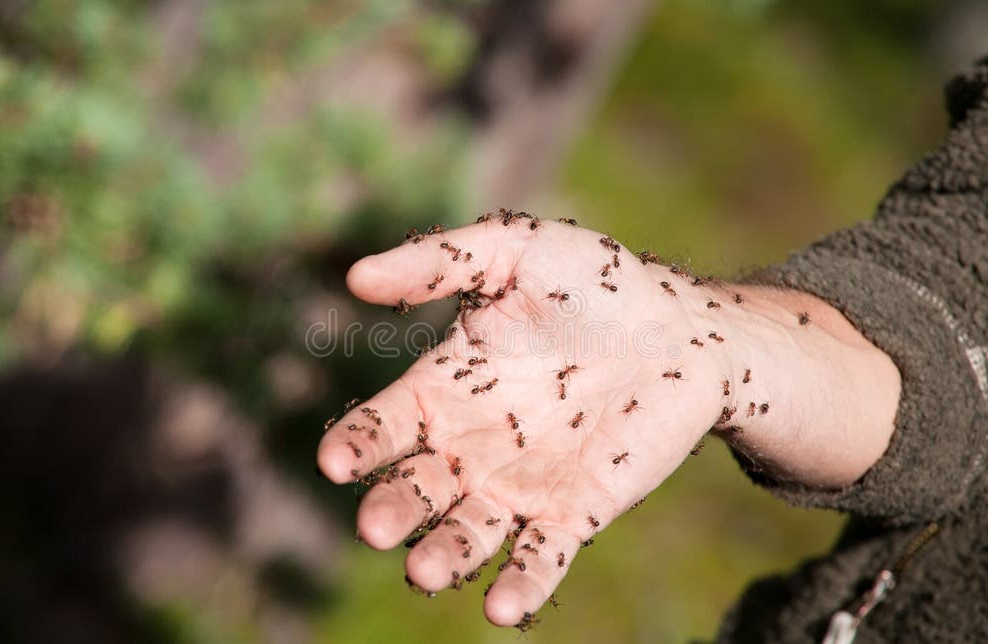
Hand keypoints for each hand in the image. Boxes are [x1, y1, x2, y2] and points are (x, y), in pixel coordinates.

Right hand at [316, 214, 898, 626]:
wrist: (681, 329)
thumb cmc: (594, 283)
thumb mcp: (516, 253)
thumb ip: (438, 263)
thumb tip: (354, 277)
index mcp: (444, 388)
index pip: (384, 425)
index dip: (357, 443)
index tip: (336, 461)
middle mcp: (470, 445)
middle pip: (416, 488)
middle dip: (394, 509)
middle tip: (377, 526)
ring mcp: (519, 483)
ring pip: (467, 531)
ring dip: (445, 555)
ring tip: (426, 570)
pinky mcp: (574, 510)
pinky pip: (540, 556)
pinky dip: (520, 585)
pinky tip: (503, 611)